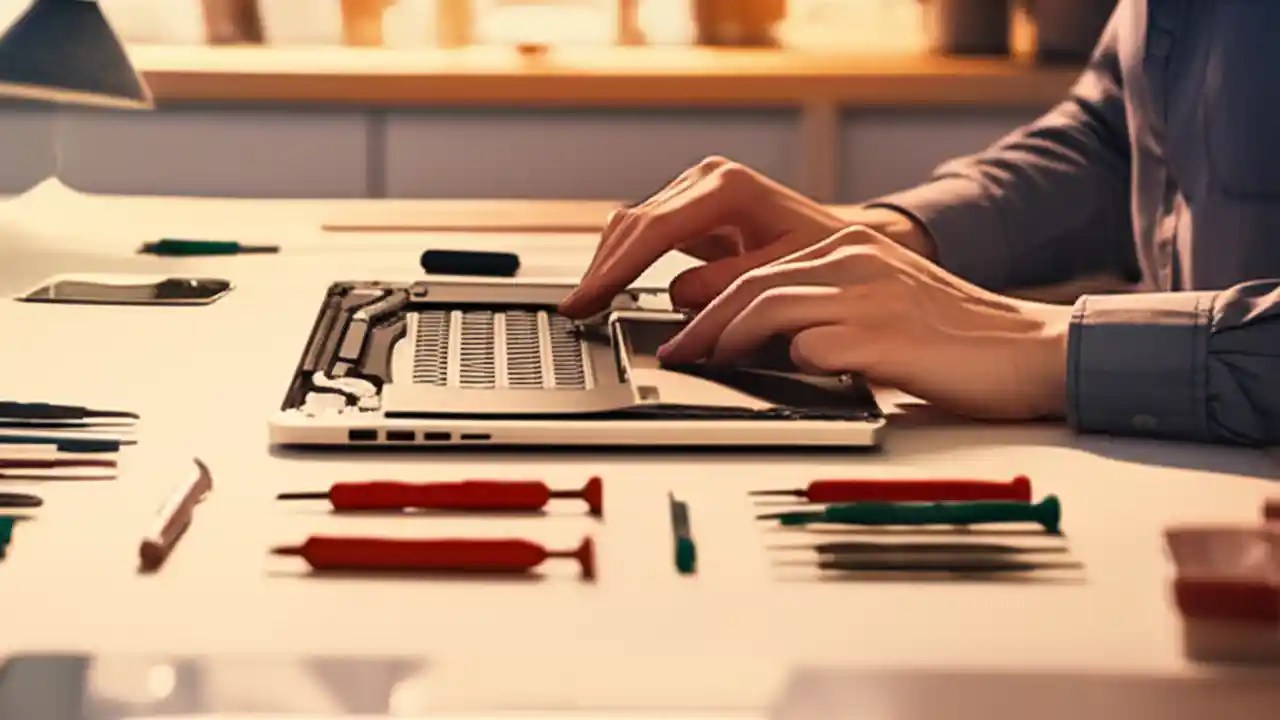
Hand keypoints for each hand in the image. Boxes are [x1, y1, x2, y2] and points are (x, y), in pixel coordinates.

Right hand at [558, 156, 934, 317]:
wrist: (846, 241)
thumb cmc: (826, 257)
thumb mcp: (782, 276)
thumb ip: (729, 286)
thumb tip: (679, 299)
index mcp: (728, 189)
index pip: (653, 230)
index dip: (615, 270)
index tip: (588, 301)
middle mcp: (706, 179)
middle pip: (632, 224)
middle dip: (601, 269)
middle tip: (574, 312)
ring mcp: (696, 189)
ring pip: (632, 226)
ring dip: (609, 265)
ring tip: (586, 305)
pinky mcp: (691, 206)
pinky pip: (645, 232)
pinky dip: (625, 261)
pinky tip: (610, 289)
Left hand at [656, 226, 1071, 420]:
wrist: (1030, 351)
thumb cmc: (955, 339)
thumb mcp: (882, 303)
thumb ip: (827, 308)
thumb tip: (764, 342)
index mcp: (853, 246)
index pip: (759, 268)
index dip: (712, 302)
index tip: (687, 333)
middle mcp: (856, 259)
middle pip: (750, 284)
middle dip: (701, 323)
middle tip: (674, 355)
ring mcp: (869, 294)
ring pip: (767, 305)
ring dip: (723, 339)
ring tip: (702, 366)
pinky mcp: (884, 336)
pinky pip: (811, 345)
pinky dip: (783, 362)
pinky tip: (775, 380)